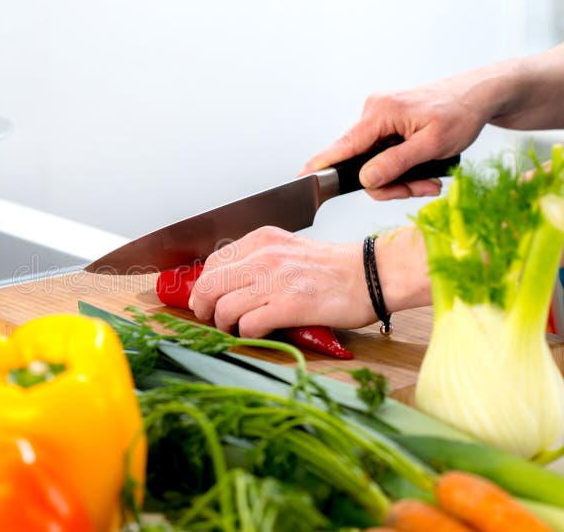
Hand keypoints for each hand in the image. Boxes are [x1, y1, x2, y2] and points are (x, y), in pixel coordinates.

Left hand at [188, 226, 376, 337]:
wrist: (372, 274)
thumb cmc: (333, 268)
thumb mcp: (288, 250)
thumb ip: (258, 261)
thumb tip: (227, 285)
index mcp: (262, 239)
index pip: (212, 263)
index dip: (203, 286)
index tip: (206, 300)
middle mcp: (264, 256)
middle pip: (209, 285)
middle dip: (203, 308)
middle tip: (210, 319)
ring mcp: (275, 280)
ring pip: (223, 308)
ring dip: (224, 325)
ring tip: (234, 329)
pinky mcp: (289, 305)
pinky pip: (248, 325)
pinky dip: (246, 334)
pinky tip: (256, 334)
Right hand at [301, 75, 495, 199]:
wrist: (480, 95)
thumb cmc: (462, 113)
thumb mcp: (433, 144)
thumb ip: (396, 163)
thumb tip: (366, 179)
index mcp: (381, 112)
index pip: (343, 145)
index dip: (321, 165)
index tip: (301, 178)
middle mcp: (374, 113)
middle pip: (363, 164)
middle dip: (391, 184)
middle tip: (422, 188)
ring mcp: (380, 119)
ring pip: (375, 165)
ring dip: (401, 180)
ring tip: (430, 182)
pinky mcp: (387, 126)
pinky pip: (384, 157)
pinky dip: (403, 169)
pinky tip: (425, 173)